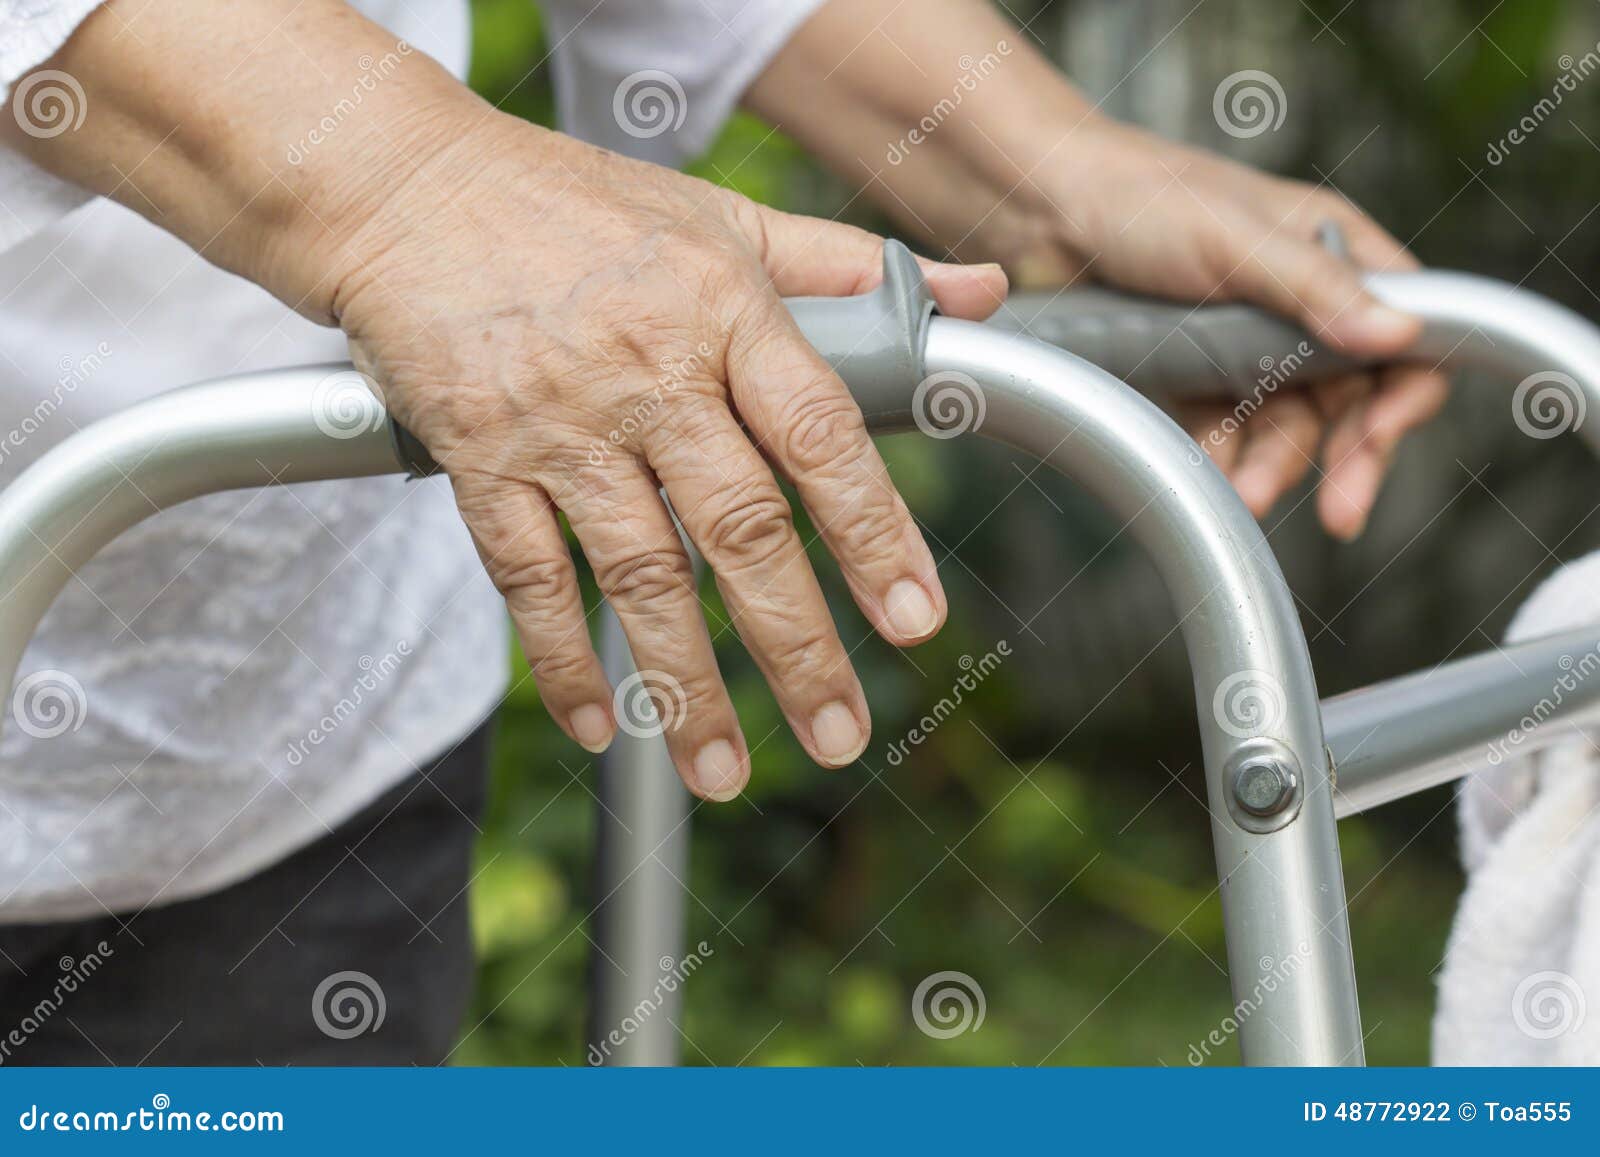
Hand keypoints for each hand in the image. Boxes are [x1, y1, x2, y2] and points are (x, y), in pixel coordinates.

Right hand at [334, 119, 1005, 799]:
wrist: (400, 186)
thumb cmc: (574, 204)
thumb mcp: (724, 215)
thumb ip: (851, 268)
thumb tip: (983, 296)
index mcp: (723, 308)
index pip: (820, 435)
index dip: (875, 533)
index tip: (917, 620)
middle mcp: (647, 371)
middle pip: (740, 527)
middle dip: (797, 646)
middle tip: (840, 734)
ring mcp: (558, 420)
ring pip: (638, 572)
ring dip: (686, 684)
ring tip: (723, 773)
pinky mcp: (476, 455)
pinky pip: (526, 575)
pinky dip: (562, 657)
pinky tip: (600, 725)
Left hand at [993, 119, 1448, 539]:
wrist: (1040, 212)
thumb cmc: (1138, 196)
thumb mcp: (1233, 238)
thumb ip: (1312, 289)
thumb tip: (1394, 334)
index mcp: (1333, 249)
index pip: (1408, 329)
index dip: (1405, 388)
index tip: (1382, 435)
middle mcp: (1300, 301)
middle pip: (1351, 394)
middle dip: (1348, 454)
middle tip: (1343, 512)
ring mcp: (1248, 343)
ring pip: (1287, 424)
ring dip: (1275, 466)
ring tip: (1247, 496)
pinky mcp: (1196, 377)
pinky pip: (1225, 433)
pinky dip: (1221, 460)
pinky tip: (1207, 479)